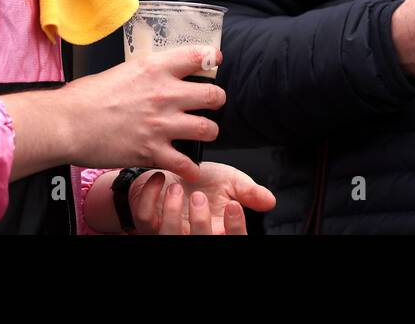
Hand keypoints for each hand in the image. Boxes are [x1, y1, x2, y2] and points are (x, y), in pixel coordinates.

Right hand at [61, 46, 224, 182]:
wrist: (67, 123)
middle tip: (212, 102)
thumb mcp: (121, 71)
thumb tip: (158, 75)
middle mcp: (164, 94)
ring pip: (208, 128)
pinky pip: (186, 164)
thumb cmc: (86, 97)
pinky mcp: (153, 151)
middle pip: (213, 95)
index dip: (212, 58)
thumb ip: (146, 73)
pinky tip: (190, 168)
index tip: (214, 61)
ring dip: (208, 131)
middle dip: (217, 99)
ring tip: (202, 132)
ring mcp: (161, 124)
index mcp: (154, 69)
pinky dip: (191, 169)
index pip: (198, 56)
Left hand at [129, 163, 276, 234]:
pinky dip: (149, 196)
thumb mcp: (230, 181)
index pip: (232, 240)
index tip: (234, 206)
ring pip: (168, 236)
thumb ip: (248, 191)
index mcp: (218, 229)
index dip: (235, 228)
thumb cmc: (202, 180)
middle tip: (200, 196)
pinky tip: (159, 178)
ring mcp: (168, 232)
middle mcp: (193, 235)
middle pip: (199, 243)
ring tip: (176, 187)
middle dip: (199, 222)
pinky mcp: (147, 223)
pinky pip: (145, 218)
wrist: (174, 171)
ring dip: (171, 211)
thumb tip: (269, 200)